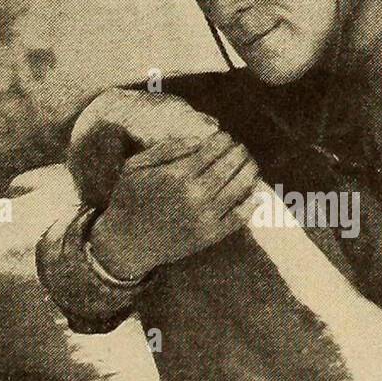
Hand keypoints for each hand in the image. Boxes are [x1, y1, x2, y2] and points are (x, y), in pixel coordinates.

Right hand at [90, 132, 260, 280]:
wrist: (126, 242)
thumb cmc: (129, 199)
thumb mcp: (137, 166)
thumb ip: (168, 148)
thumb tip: (200, 139)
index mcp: (178, 174)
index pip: (213, 149)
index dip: (224, 140)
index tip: (226, 138)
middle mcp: (195, 194)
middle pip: (230, 166)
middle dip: (239, 153)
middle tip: (241, 150)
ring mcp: (205, 216)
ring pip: (240, 188)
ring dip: (250, 173)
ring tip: (251, 166)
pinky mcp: (210, 235)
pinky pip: (239, 217)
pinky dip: (251, 204)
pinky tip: (255, 194)